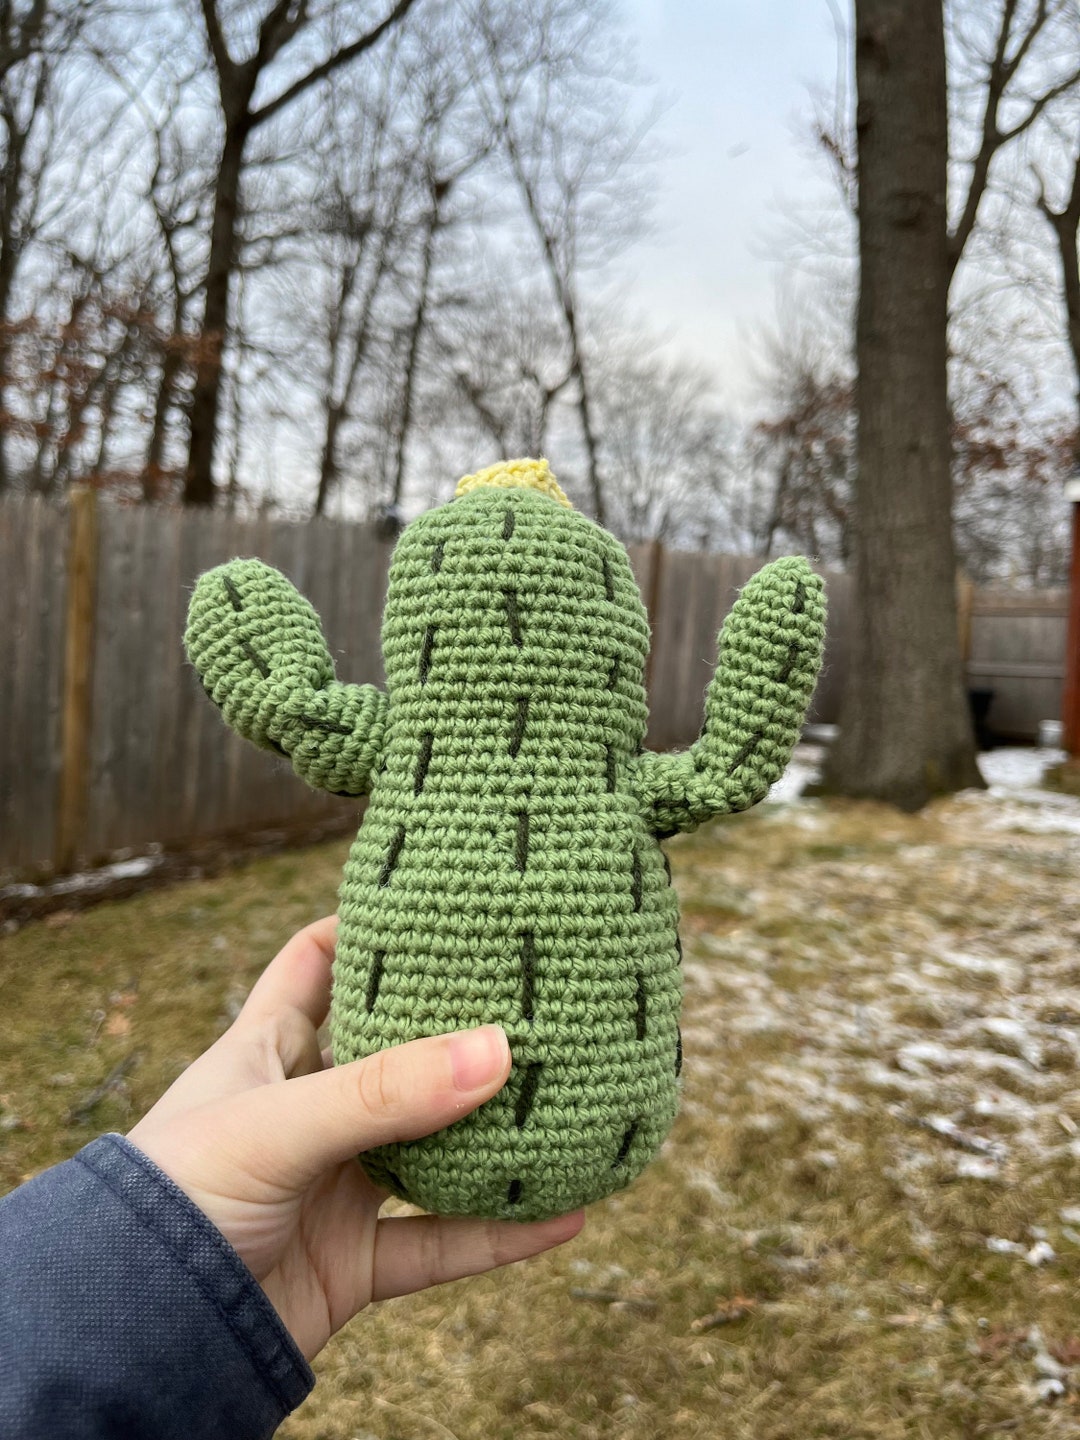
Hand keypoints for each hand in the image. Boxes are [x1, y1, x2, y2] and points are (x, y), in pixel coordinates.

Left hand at [127, 917, 584, 1360]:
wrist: (137, 1338)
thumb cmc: (175, 1201)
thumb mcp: (274, 1125)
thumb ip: (382, 1092)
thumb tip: (497, 1049)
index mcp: (264, 1053)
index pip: (312, 966)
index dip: (362, 929)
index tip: (432, 901)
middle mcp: (305, 1112)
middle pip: (393, 1054)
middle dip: (454, 1031)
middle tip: (529, 997)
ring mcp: (332, 1187)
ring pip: (431, 1149)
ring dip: (492, 1134)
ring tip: (565, 1099)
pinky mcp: (353, 1262)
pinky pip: (442, 1243)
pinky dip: (501, 1233)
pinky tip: (563, 1212)